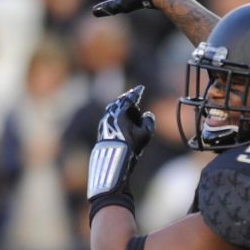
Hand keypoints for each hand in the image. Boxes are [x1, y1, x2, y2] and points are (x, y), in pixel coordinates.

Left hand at [87, 85, 155, 199]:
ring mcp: (103, 123)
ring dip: (120, 109)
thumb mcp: (145, 134)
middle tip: (132, 97)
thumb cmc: (130, 147)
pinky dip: (115, 118)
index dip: (136, 93)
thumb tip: (147, 116)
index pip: (130, 98)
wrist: (112, 161)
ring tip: (126, 111)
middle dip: (127, 100)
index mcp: (120, 112)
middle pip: (119, 103)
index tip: (141, 89)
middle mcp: (110, 115)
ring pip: (112, 111)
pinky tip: (118, 123)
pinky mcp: (101, 132)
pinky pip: (109, 120)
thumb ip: (148, 122)